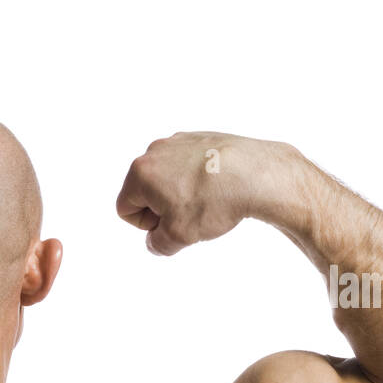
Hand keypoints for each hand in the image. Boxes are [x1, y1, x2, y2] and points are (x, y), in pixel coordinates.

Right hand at [115, 132, 283, 256]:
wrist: (257, 175)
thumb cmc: (214, 203)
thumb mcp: (178, 237)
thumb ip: (157, 244)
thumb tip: (155, 240)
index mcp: (140, 173)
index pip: (125, 208)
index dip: (145, 226)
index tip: (170, 225)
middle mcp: (155, 151)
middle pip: (145, 191)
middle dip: (162, 208)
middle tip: (189, 217)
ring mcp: (179, 141)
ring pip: (167, 177)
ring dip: (180, 194)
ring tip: (206, 203)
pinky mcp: (202, 137)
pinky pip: (188, 165)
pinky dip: (197, 180)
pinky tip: (217, 189)